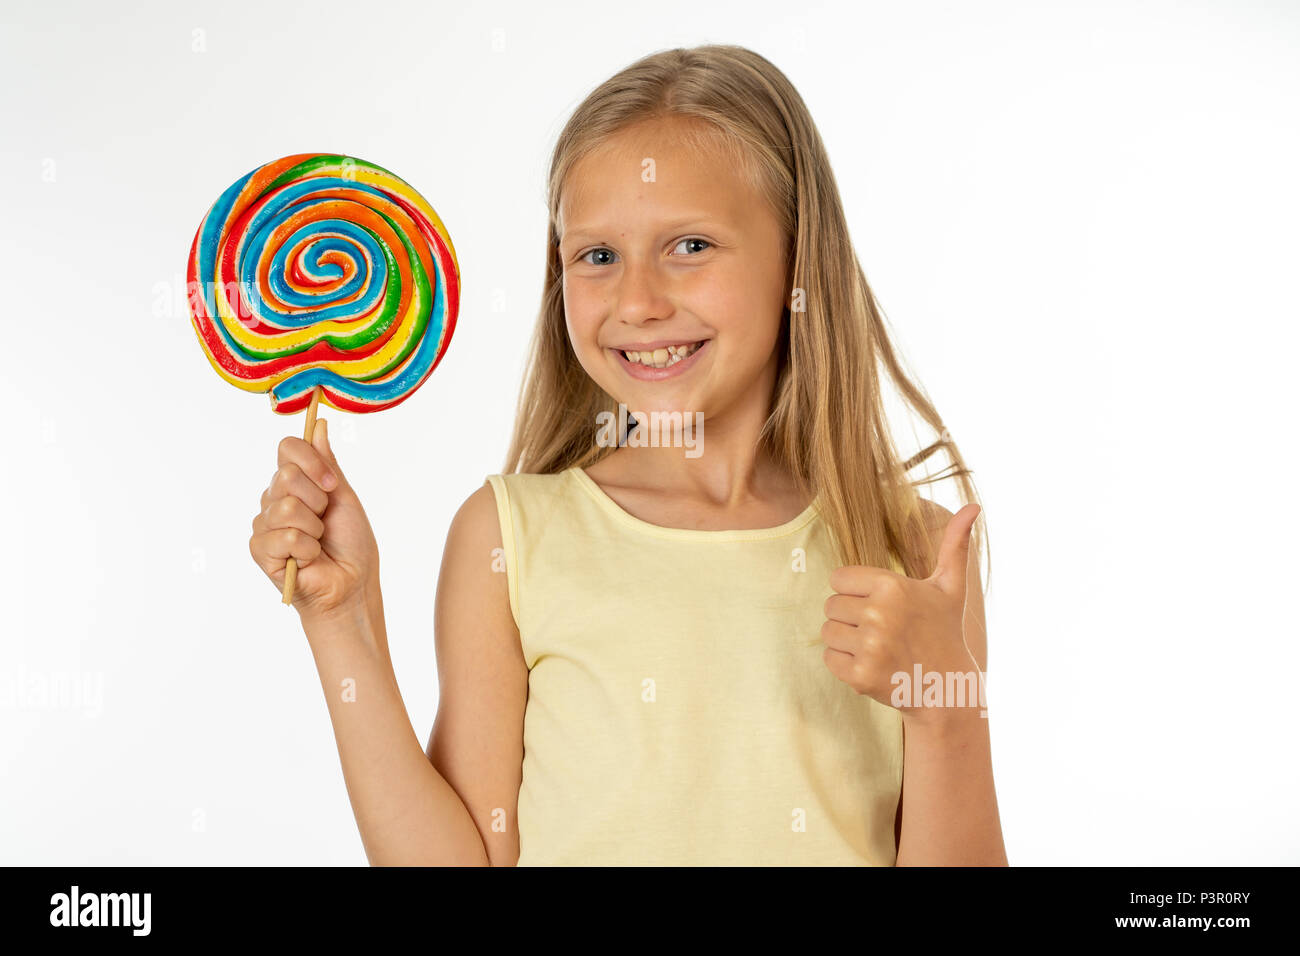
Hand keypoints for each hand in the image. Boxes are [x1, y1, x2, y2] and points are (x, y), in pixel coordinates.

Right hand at [248, 419, 380, 621]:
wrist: (351, 584)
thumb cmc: (351, 544)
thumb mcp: (344, 497)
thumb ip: (327, 464)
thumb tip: (319, 425)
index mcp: (295, 483)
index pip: (288, 448)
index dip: (313, 463)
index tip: (333, 486)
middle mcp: (274, 498)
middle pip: (286, 475)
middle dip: (318, 500)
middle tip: (325, 522)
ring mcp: (264, 524)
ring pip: (286, 507)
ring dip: (313, 529)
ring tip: (317, 542)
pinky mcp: (260, 549)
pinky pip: (284, 536)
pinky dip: (307, 549)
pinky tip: (308, 559)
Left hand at [820, 503, 982, 724]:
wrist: (948, 688)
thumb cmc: (944, 631)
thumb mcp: (950, 587)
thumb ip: (954, 545)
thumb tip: (973, 506)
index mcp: (892, 587)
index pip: (838, 579)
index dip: (855, 591)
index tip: (878, 604)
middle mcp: (879, 615)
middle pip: (831, 605)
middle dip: (850, 616)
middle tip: (879, 629)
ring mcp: (869, 647)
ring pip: (827, 632)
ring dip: (846, 640)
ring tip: (875, 646)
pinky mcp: (860, 675)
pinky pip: (829, 659)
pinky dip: (844, 663)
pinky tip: (871, 664)